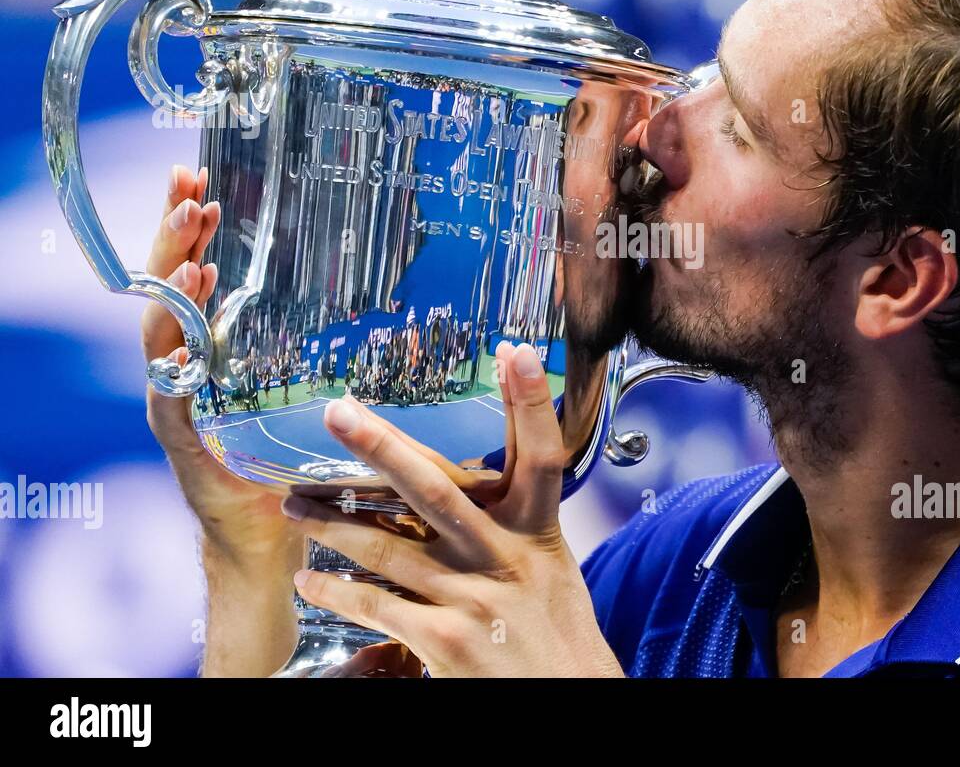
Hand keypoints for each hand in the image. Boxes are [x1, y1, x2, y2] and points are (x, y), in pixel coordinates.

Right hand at [142, 166, 297, 563]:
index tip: (200, 177)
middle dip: (175, 236)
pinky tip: (188, 326)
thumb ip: (327, 338)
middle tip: (190, 192)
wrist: (271, 531)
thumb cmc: (299, 454)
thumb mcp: (312, 383)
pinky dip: (176, 357)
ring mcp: (178, 397)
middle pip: (171, 287)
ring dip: (176, 285)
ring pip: (163, 329)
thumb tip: (396, 282)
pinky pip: (172, 390)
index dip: (192, 225)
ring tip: (196, 248)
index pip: (196, 269)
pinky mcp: (184, 436)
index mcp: (215, 344)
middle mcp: (186, 362)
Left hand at [283, 341, 623, 677]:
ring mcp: (471, 601)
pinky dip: (337, 590)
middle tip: (338, 413)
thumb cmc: (561, 636)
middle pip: (437, 490)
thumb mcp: (553, 569)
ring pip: (387, 547)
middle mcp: (505, 558)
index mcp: (539, 533)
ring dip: (332, 523)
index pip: (542, 456)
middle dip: (383, 448)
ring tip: (294, 503)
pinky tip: (308, 578)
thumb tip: (478, 486)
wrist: (572, 700)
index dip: (529, 404)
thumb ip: (515, 528)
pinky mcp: (444, 643)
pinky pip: (377, 606)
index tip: (513, 352)